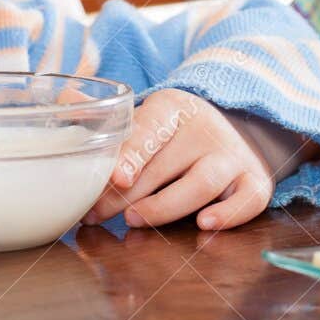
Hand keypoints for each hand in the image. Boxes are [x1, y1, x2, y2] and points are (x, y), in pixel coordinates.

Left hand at [80, 89, 276, 230]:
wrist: (237, 130)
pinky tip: (205, 224)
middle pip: (165, 165)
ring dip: (165, 206)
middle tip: (96, 215)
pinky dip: (229, 214)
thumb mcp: (147, 117)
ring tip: (134, 220)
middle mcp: (206, 129)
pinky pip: (247, 200)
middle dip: (126, 194)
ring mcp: (232, 156)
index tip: (115, 176)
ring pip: (201, 183)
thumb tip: (64, 95)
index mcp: (174, 108)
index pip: (150, 129)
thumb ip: (110, 116)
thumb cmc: (176, 133)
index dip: (131, 153)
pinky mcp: (255, 182)